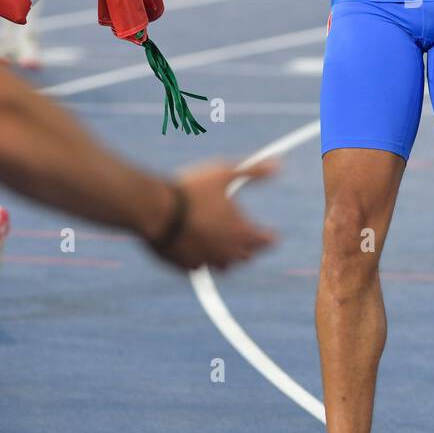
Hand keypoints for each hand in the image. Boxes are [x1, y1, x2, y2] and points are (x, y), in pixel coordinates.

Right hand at [147, 160, 278, 270]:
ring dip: (228, 257)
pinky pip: (199, 268)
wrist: (155, 209)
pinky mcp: (185, 266)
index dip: (269, 237)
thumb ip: (253, 171)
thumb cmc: (191, 190)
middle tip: (248, 240)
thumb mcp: (225, 173)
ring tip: (225, 247)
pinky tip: (198, 250)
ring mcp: (206, 260)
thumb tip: (277, 164)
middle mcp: (227, 251)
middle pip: (246, 256)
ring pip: (224, 266)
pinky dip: (202, 260)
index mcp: (240, 231)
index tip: (271, 236)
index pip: (265, 241)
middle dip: (249, 247)